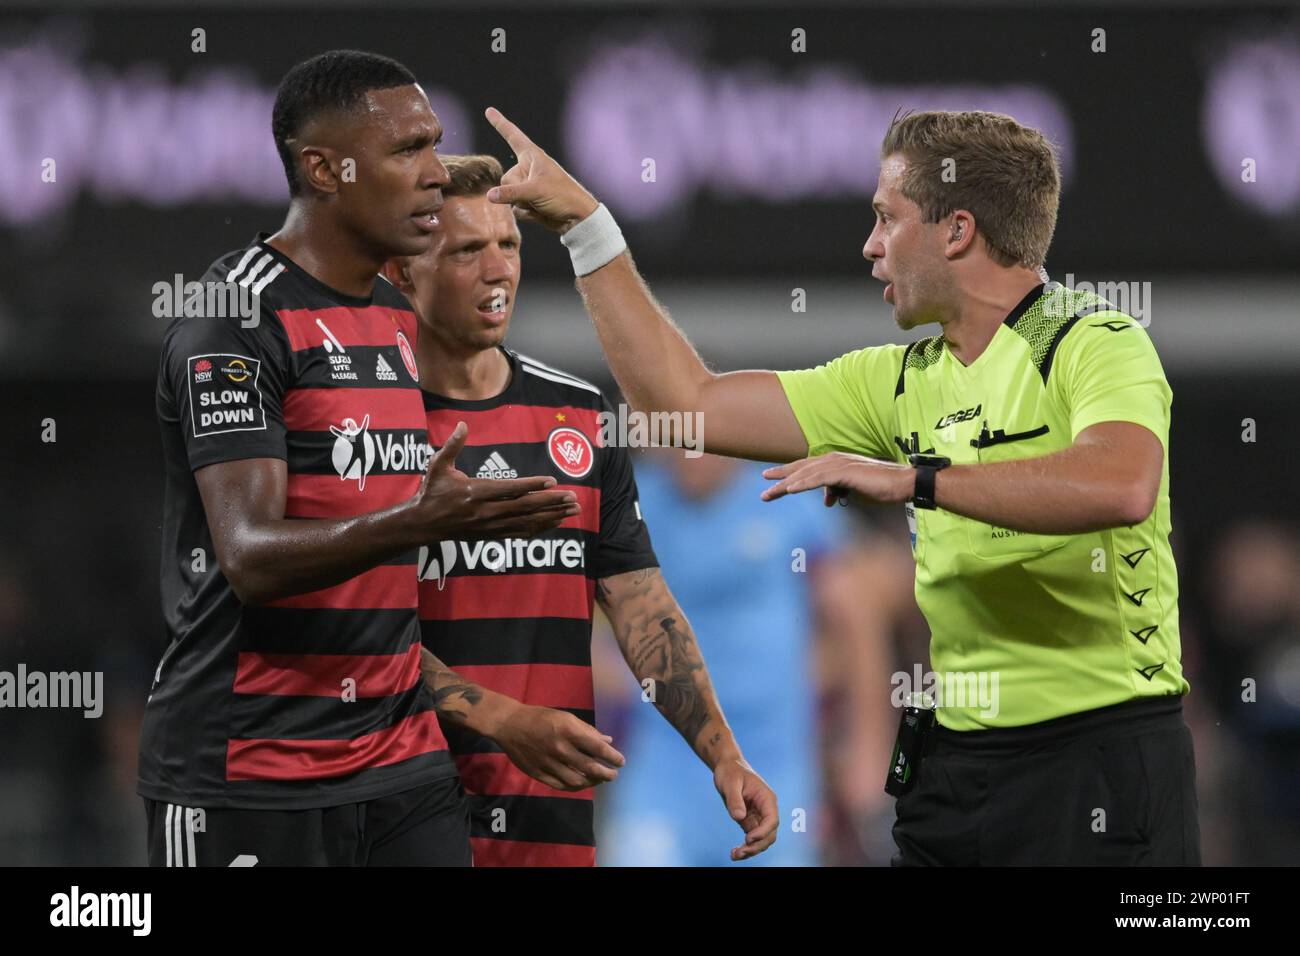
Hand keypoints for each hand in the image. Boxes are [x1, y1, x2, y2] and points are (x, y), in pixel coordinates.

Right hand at [411, 421, 579, 539]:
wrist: (423, 524)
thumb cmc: (432, 492)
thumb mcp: (437, 465)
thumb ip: (452, 445)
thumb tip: (463, 424)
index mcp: (475, 492)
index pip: (509, 489)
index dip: (532, 485)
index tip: (552, 481)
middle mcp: (486, 511)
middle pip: (525, 507)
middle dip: (552, 503)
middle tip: (573, 498)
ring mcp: (491, 525)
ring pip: (527, 522)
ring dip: (552, 516)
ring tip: (573, 511)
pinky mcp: (492, 534)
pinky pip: (521, 532)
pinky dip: (540, 528)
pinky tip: (555, 522)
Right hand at [483, 106, 599, 232]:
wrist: (577, 218)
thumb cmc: (562, 196)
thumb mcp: (535, 190)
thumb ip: (510, 192)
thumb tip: (489, 195)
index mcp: (532, 156)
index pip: (512, 136)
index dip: (500, 123)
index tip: (489, 110)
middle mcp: (528, 169)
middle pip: (506, 178)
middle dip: (515, 190)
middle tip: (537, 195)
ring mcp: (527, 186)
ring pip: (507, 195)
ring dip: (521, 203)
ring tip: (541, 204)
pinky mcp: (528, 201)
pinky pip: (514, 207)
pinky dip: (524, 213)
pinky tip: (539, 212)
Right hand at [493, 701, 625, 790]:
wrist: (510, 725)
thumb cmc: (541, 717)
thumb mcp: (565, 717)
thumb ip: (587, 730)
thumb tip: (608, 741)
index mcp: (568, 730)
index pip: (597, 748)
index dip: (612, 757)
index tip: (621, 761)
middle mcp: (560, 748)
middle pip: (590, 768)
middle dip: (606, 774)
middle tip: (614, 775)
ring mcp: (548, 763)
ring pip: (576, 781)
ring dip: (592, 782)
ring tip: (599, 780)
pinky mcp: (538, 773)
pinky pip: (561, 785)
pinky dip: (575, 786)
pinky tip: (581, 783)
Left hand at [714, 758, 778, 860]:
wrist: (728, 767)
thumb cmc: (731, 772)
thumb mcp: (730, 782)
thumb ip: (735, 799)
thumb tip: (739, 817)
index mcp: (766, 798)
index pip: (772, 820)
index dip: (763, 832)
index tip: (748, 838)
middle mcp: (766, 809)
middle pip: (770, 834)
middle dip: (757, 846)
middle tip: (740, 852)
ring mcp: (759, 817)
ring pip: (762, 839)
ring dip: (752, 850)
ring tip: (734, 855)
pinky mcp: (750, 821)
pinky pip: (752, 839)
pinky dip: (746, 847)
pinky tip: (735, 852)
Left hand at [761, 452, 914, 507]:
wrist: (903, 483)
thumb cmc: (881, 486)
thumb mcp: (854, 491)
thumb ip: (838, 492)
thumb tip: (827, 501)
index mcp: (835, 463)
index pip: (806, 468)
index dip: (787, 472)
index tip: (770, 478)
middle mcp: (834, 460)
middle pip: (801, 468)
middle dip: (780, 475)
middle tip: (762, 481)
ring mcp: (839, 465)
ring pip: (806, 474)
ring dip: (786, 483)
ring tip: (770, 492)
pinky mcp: (846, 472)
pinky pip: (819, 478)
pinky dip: (803, 484)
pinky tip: (790, 490)